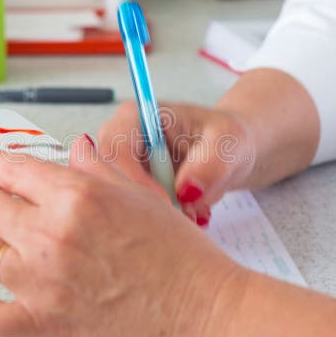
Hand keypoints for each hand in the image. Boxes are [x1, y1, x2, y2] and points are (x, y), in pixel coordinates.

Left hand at [0, 136, 243, 336]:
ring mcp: (41, 280)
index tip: (0, 171)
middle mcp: (52, 232)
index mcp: (77, 194)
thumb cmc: (183, 259)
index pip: (7, 167)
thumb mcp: (143, 195)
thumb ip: (101, 166)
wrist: (202, 315)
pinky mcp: (40, 323)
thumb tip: (77, 148)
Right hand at [97, 102, 256, 224]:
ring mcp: (121, 168)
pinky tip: (185, 214)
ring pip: (118, 200)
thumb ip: (211, 163)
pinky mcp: (128, 190)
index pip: (115, 150)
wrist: (227, 155)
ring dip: (152, 214)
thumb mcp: (228, 141)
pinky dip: (157, 220)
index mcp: (136, 117)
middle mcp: (119, 141)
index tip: (166, 202)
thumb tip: (186, 190)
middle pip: (106, 178)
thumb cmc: (225, 138)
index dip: (134, 179)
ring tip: (192, 213)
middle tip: (183, 215)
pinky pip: (131, 212)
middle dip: (143, 203)